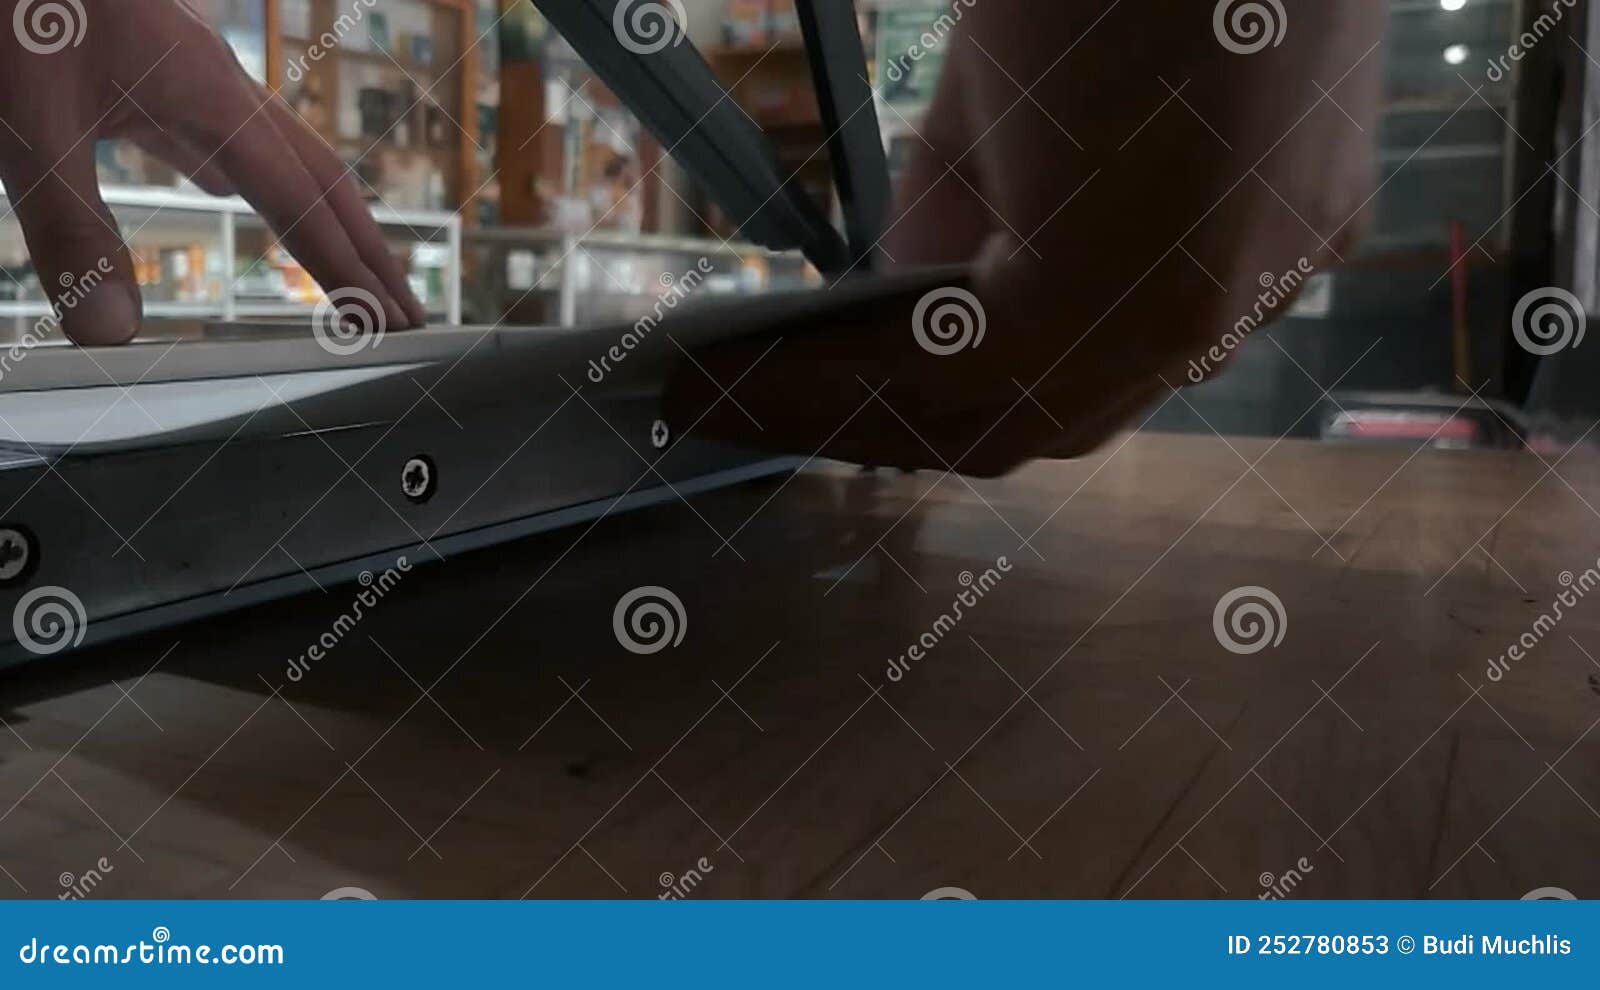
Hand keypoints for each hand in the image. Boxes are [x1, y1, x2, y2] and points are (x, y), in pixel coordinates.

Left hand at [0, 0, 423, 344]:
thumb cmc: (11, 10)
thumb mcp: (28, 124)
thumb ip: (70, 228)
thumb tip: (112, 331)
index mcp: (210, 97)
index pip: (302, 202)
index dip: (347, 270)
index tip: (388, 326)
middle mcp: (218, 83)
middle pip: (322, 177)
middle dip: (369, 250)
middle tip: (408, 316)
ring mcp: (189, 71)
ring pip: (283, 153)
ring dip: (322, 215)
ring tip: (347, 266)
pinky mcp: (153, 65)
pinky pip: (228, 132)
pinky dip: (255, 175)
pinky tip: (227, 187)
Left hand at [667, 0, 1384, 475]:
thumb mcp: (973, 100)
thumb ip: (930, 230)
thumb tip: (908, 298)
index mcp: (1096, 304)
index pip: (943, 393)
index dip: (843, 397)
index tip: (765, 397)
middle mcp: (1198, 332)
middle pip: (1039, 427)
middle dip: (927, 422)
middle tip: (837, 402)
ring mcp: (1276, 286)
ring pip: (1128, 384)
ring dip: (1026, 385)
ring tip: (933, 364)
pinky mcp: (1323, 232)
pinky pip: (1198, 316)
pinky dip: (1112, 325)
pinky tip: (1055, 300)